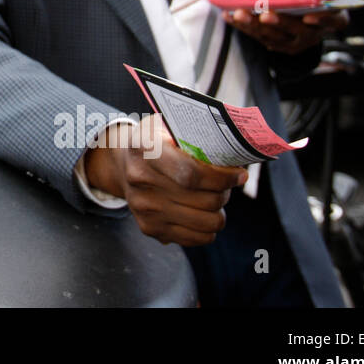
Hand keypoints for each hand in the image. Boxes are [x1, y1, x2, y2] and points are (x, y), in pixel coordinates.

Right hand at [83, 115, 245, 246]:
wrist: (124, 164)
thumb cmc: (157, 142)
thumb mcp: (170, 125)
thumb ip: (197, 135)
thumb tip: (237, 153)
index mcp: (145, 147)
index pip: (192, 174)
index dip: (223, 178)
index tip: (240, 175)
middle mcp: (140, 179)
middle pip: (205, 200)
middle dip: (225, 192)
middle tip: (226, 184)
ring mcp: (143, 207)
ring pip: (207, 222)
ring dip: (219, 211)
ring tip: (214, 197)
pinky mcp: (149, 228)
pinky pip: (197, 239)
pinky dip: (208, 228)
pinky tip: (203, 212)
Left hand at [222, 0, 348, 53]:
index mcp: (332, 13)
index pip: (336, 20)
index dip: (325, 20)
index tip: (309, 17)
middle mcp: (317, 31)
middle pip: (300, 31)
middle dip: (280, 23)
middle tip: (265, 15)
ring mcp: (298, 41)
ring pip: (277, 37)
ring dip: (255, 26)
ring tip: (239, 14)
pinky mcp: (280, 45)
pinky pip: (261, 38)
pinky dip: (245, 27)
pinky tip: (230, 16)